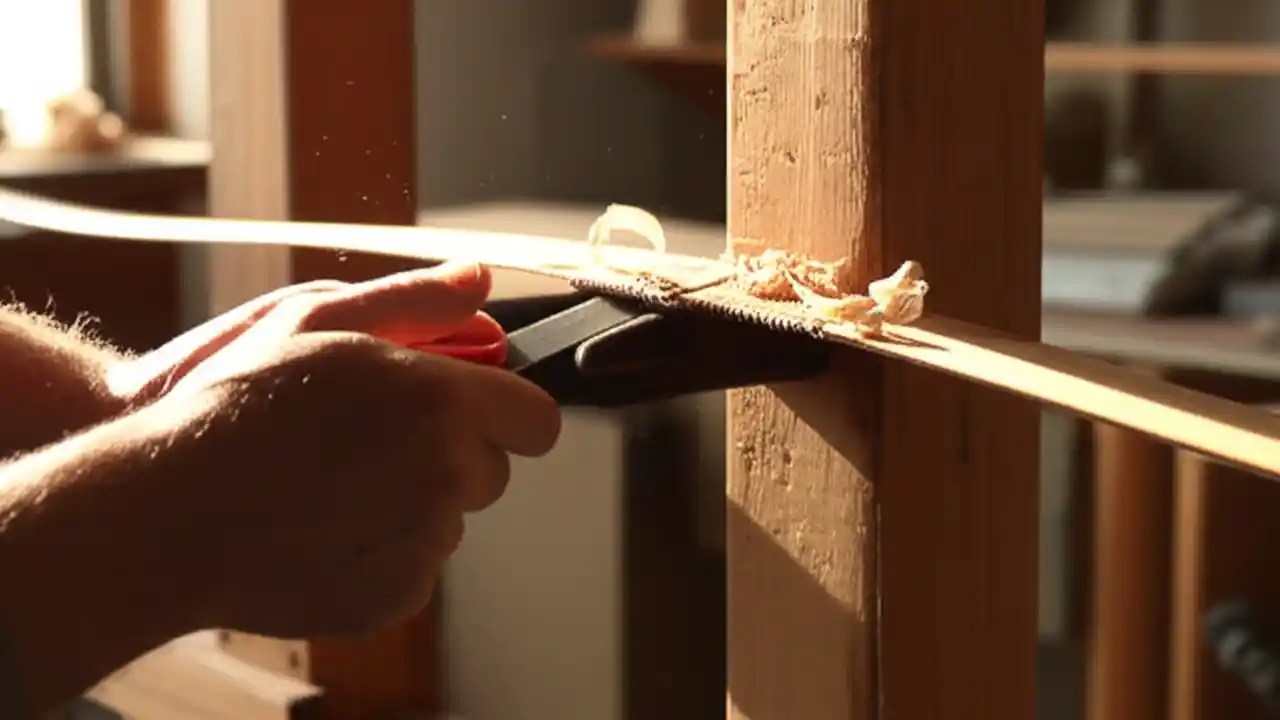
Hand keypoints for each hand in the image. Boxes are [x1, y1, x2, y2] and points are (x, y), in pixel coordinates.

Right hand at [136, 262, 560, 637]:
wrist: (165, 511)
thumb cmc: (234, 404)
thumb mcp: (318, 318)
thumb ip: (415, 300)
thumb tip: (480, 281)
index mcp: (441, 403)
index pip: (536, 419)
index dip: (506, 411)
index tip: (472, 409)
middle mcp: (446, 475)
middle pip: (491, 471)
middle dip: (450, 455)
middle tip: (373, 440)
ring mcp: (423, 543)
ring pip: (449, 520)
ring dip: (413, 503)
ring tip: (331, 484)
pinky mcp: (396, 596)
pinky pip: (414, 567)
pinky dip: (383, 552)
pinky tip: (322, 527)